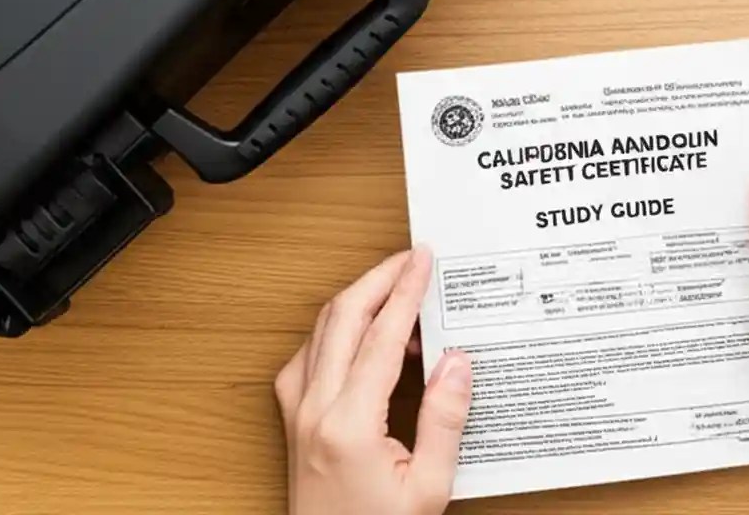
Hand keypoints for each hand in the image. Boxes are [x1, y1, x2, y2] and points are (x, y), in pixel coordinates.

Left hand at [274, 249, 471, 514]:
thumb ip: (444, 421)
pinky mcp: (291, 420)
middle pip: (341, 317)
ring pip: (320, 331)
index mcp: (348, 424)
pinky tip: (362, 337)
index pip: (380, 336)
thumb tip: (456, 362)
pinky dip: (336, 331)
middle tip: (410, 259)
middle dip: (378, 279)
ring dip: (357, 302)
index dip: (405, 291)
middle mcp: (313, 410)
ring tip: (397, 293)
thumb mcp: (428, 488)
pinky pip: (307, 356)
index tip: (423, 261)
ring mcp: (296, 413)